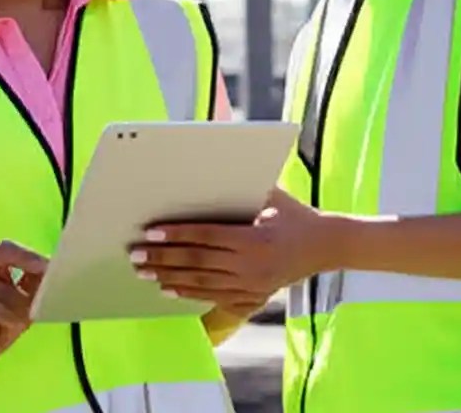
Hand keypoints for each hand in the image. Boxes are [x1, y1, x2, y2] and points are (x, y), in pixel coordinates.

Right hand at [0, 241, 47, 367]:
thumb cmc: (9, 319)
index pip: (9, 249)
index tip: (47, 266)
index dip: (27, 255)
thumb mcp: (31, 301)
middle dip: (24, 266)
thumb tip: (57, 273)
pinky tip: (13, 323)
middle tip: (41, 282)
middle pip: (0, 255)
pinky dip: (0, 313)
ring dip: (13, 302)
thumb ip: (40, 284)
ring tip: (24, 318)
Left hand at [129, 189, 337, 310]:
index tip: (149, 233)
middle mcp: (251, 266)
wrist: (325, 246)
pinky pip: (213, 297)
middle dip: (162, 258)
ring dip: (169, 277)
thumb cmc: (294, 214)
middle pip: (197, 261)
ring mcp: (251, 285)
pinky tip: (168, 288)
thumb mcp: (273, 195)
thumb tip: (208, 163)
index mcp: (255, 239)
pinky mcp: (252, 296)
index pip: (206, 237)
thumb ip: (242, 185)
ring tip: (143, 272)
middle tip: (134, 255)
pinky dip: (189, 293)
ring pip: (201, 283)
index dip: (176, 235)